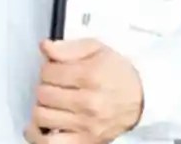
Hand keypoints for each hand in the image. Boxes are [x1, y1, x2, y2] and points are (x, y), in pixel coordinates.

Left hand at [22, 39, 143, 142]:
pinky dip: (39, 134)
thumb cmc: (118, 74)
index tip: (54, 70)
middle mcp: (89, 102)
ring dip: (42, 107)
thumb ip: (68, 48)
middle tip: (54, 85)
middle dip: (45, 86)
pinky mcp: (86, 141)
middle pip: (43, 93)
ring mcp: (87, 124)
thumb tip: (45, 47)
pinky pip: (51, 143)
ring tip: (50, 103)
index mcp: (91, 76)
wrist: (141, 98)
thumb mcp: (96, 49)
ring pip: (42, 116)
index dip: (47, 68)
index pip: (48, 72)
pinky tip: (39, 126)